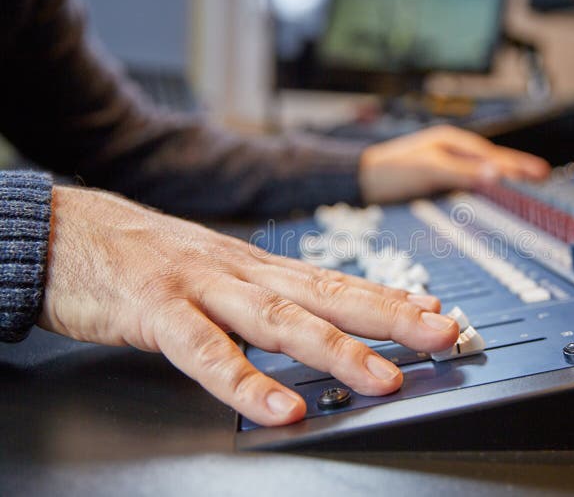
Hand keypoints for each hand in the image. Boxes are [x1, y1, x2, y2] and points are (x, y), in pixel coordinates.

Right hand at [39, 186, 459, 425]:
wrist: (70, 229)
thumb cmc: (148, 256)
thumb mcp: (220, 271)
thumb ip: (268, 295)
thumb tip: (320, 317)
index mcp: (258, 267)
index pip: (336, 282)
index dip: (390, 299)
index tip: (437, 314)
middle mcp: (242, 273)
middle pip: (326, 296)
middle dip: (389, 317)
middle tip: (441, 335)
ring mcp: (202, 290)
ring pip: (279, 321)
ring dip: (337, 350)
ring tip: (383, 377)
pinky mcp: (157, 313)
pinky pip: (206, 353)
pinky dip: (245, 382)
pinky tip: (280, 407)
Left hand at [359, 124, 549, 203]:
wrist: (359, 179)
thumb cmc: (389, 171)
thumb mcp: (428, 170)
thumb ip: (462, 172)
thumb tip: (496, 175)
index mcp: (452, 141)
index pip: (493, 156)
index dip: (517, 166)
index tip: (540, 174)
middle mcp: (450, 148)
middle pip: (492, 158)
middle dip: (518, 167)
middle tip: (544, 176)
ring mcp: (444, 161)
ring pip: (482, 168)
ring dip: (505, 174)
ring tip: (527, 180)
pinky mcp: (437, 176)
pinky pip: (470, 177)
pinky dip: (486, 182)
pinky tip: (492, 188)